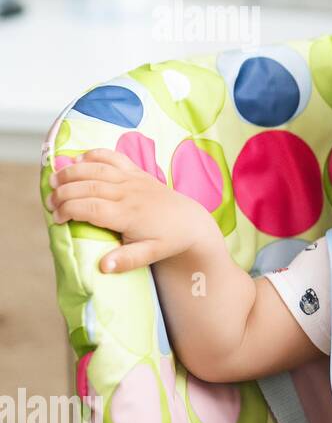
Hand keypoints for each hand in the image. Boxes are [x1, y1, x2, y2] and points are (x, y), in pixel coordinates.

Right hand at [47, 148, 219, 274]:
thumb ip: (127, 260)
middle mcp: (128, 193)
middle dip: (63, 192)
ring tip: (54, 180)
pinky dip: (95, 155)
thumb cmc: (168, 240)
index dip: (68, 210)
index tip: (57, 219)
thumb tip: (103, 267)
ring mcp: (133, 179)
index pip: (90, 207)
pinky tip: (79, 159)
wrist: (191, 221)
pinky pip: (114, 157)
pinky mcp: (137, 172)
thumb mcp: (151, 254)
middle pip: (87, 186)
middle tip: (49, 202)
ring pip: (96, 168)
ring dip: (72, 171)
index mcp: (128, 214)